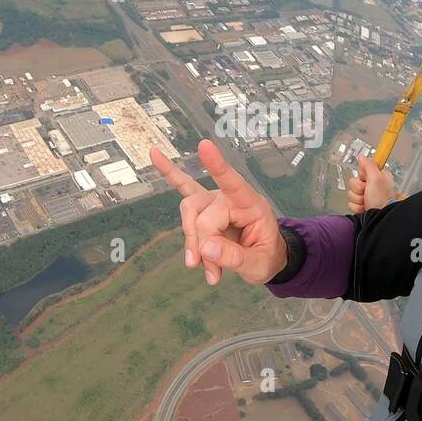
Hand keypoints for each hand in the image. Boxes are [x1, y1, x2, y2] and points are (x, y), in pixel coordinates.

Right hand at [151, 140, 287, 285]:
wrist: (266, 258)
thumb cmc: (266, 256)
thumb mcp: (258, 265)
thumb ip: (234, 257)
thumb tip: (205, 249)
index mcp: (250, 204)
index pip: (233, 182)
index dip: (218, 166)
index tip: (204, 146)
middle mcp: (230, 197)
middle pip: (201, 213)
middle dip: (201, 244)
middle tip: (212, 275)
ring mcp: (215, 200)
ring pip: (189, 210)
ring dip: (190, 240)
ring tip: (199, 267)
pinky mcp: (204, 207)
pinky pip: (184, 188)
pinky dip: (170, 174)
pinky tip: (155, 156)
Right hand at [347, 154, 394, 212]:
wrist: (380, 217)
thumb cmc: (381, 198)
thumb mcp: (376, 178)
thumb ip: (368, 166)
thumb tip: (362, 157)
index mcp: (377, 176)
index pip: (361, 170)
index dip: (362, 175)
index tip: (366, 179)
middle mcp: (371, 185)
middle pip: (353, 182)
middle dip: (359, 189)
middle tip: (368, 192)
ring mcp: (365, 196)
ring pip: (351, 193)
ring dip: (358, 199)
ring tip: (368, 201)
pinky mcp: (360, 205)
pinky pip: (351, 203)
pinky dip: (357, 207)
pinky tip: (365, 207)